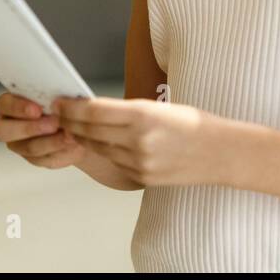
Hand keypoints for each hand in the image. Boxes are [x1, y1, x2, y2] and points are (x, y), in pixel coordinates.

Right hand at [0, 91, 84, 169]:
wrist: (77, 122)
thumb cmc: (63, 102)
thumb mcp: (58, 93)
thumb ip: (52, 96)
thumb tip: (58, 99)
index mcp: (10, 103)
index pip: (4, 104)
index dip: (18, 107)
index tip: (37, 110)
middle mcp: (9, 124)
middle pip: (5, 131)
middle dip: (31, 128)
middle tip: (54, 124)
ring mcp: (19, 144)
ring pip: (28, 147)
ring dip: (51, 141)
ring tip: (69, 135)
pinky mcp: (34, 158)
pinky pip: (42, 159)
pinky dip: (58, 151)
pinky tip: (71, 144)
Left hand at [54, 96, 218, 187]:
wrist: (221, 153)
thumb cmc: (194, 123)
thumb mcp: (160, 106)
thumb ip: (127, 110)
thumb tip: (94, 109)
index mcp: (143, 115)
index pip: (93, 111)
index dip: (71, 107)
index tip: (59, 101)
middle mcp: (137, 140)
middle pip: (89, 130)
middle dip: (70, 121)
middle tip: (58, 112)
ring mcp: (138, 162)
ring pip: (97, 147)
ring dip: (83, 136)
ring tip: (74, 126)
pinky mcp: (140, 177)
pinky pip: (113, 161)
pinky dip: (103, 150)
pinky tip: (99, 142)